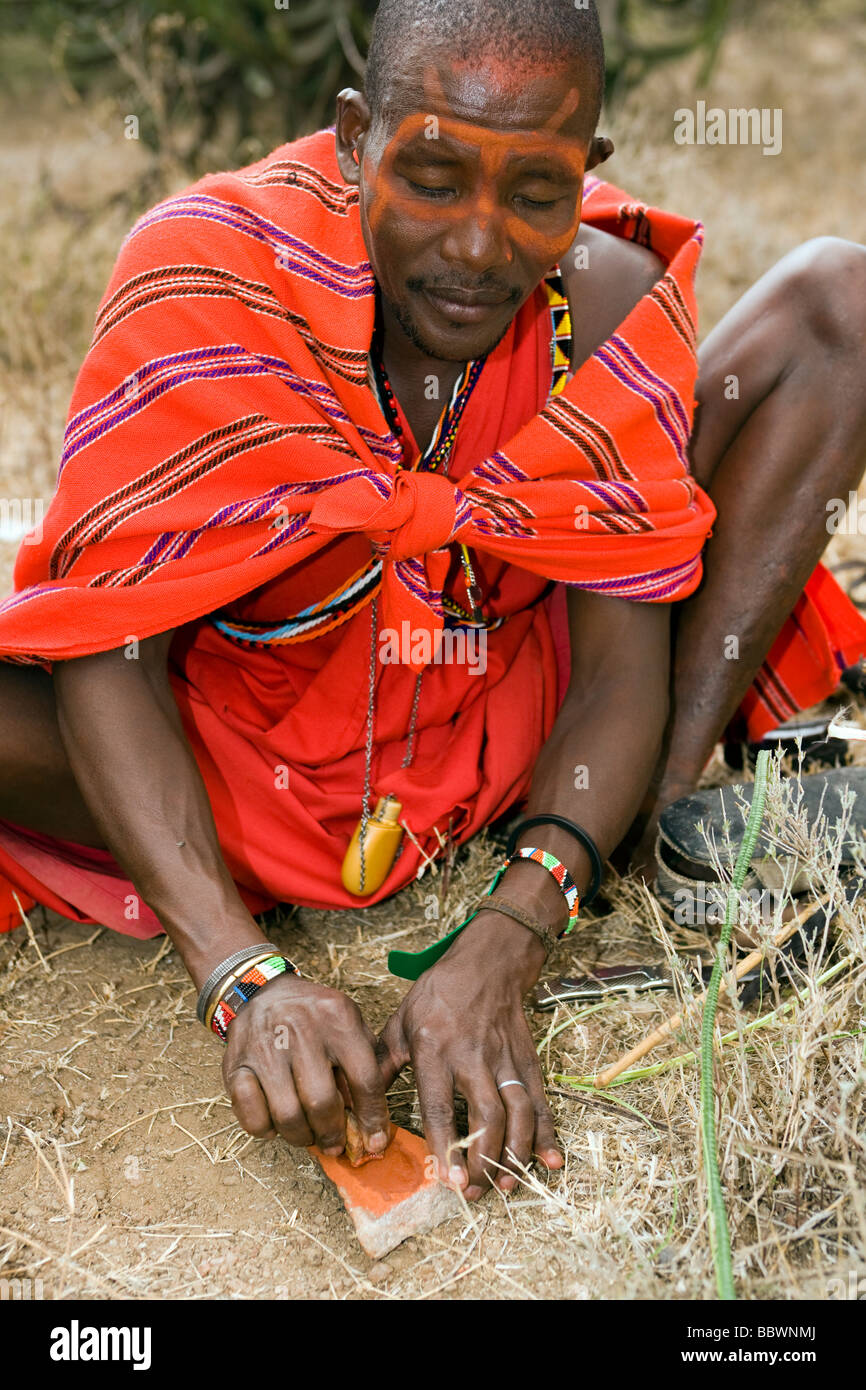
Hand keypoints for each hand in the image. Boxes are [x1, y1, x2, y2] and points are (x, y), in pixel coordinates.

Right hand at [222, 974, 390, 1157]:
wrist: (262, 991)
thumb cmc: (314, 1016)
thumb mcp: (349, 1022)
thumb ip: (367, 1063)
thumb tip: (373, 1121)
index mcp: (338, 1018)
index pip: (364, 1078)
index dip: (372, 1116)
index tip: (375, 1142)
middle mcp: (301, 1029)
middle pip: (322, 1101)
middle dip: (332, 1133)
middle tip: (335, 1144)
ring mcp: (265, 1046)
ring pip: (287, 1114)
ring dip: (301, 1136)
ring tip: (308, 1135)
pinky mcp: (236, 1063)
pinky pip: (250, 1113)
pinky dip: (265, 1129)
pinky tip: (276, 1123)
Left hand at [376, 912, 562, 1199]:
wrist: (487, 962)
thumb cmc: (438, 993)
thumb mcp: (400, 1021)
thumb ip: (382, 1064)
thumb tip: (358, 1104)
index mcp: (435, 1049)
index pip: (440, 1104)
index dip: (447, 1145)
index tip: (451, 1181)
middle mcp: (472, 1057)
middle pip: (486, 1115)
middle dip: (484, 1158)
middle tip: (477, 1193)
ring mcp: (504, 1059)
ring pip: (518, 1111)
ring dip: (516, 1152)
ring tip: (507, 1184)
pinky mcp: (526, 1060)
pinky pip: (539, 1099)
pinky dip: (547, 1132)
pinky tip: (550, 1159)